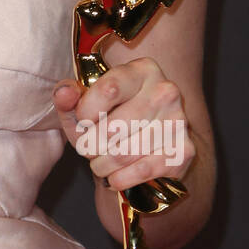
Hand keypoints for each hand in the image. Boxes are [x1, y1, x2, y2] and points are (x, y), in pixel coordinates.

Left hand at [52, 56, 196, 190]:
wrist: (151, 145)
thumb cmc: (113, 118)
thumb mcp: (86, 103)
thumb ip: (68, 95)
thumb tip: (65, 93)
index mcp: (142, 70)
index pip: (108, 90)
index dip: (85, 113)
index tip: (83, 122)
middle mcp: (165, 91)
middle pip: (112, 128)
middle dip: (91, 145)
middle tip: (89, 148)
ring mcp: (178, 121)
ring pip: (123, 153)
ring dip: (102, 165)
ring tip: (100, 163)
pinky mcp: (184, 151)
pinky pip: (141, 171)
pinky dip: (120, 179)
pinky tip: (116, 176)